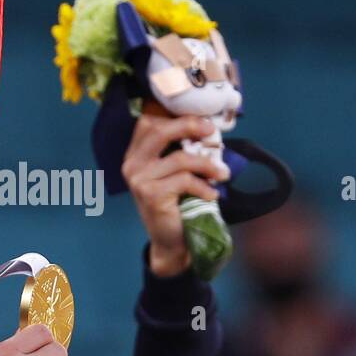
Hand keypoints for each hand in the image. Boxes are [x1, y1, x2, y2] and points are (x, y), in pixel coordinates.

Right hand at [121, 107, 230, 276]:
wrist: (170, 240)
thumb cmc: (175, 203)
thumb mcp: (173, 173)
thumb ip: (179, 150)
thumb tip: (207, 127)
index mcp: (135, 154)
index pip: (148, 122)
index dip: (175, 115)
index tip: (201, 119)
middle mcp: (132, 164)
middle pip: (160, 130)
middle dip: (189, 125)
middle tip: (211, 132)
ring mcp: (139, 180)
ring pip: (180, 158)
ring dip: (207, 165)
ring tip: (223, 175)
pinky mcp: (151, 195)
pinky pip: (185, 180)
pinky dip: (204, 186)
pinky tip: (212, 195)